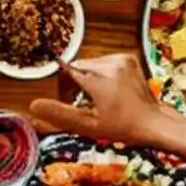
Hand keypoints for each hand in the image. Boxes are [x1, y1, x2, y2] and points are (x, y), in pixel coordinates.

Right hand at [29, 54, 180, 145]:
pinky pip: (105, 61)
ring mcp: (121, 59)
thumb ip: (60, 114)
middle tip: (87, 101)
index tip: (73, 99)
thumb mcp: (89, 125)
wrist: (153, 122)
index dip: (66, 86)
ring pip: (91, 63)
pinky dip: (103, 71)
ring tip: (101, 96)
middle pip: (79, 66)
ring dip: (90, 76)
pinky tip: (111, 88)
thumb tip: (33, 105)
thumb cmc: (122, 127)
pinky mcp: (128, 57)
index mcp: (99, 79)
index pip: (68, 71)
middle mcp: (110, 64)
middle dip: (78, 81)